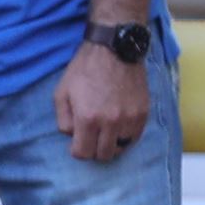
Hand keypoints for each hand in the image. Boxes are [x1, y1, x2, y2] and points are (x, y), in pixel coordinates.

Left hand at [54, 42, 148, 162]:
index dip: (77, 150)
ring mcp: (129, 119)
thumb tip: (72, 137)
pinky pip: (134, 137)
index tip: (77, 142)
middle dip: (93, 149)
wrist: (114, 49)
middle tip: (91, 137)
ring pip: (120, 148)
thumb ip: (63, 120)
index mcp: (87, 119)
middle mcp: (110, 123)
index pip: (82, 153)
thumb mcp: (61, 93)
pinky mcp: (143, 114)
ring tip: (105, 130)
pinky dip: (125, 135)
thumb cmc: (84, 69)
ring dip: (111, 143)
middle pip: (102, 155)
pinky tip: (118, 125)